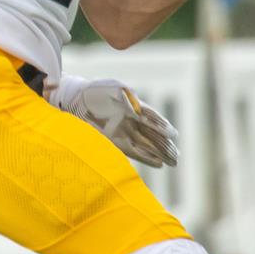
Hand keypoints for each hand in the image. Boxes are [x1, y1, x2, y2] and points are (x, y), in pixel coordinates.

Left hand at [50, 74, 177, 167]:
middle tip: (177, 156)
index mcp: (135, 106)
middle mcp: (132, 121)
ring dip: (160, 154)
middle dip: (166, 146)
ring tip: (173, 162)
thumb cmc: (96, 91)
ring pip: (147, 145)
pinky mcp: (116, 141)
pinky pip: (134, 151)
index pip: (153, 118)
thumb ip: (128, 98)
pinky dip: (147, 157)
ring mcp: (125, 131)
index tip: (174, 135)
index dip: (163, 127)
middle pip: (153, 135)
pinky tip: (159, 164)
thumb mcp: (115, 89)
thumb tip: (140, 109)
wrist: (77, 99)